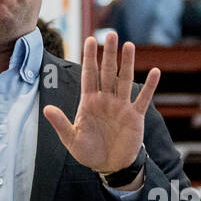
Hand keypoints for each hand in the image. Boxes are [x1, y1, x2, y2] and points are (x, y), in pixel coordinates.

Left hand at [44, 32, 159, 173]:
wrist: (110, 166)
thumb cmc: (88, 152)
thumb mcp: (72, 139)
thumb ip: (61, 124)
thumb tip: (46, 109)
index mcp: (89, 102)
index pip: (89, 75)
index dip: (90, 58)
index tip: (89, 40)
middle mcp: (106, 99)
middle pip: (108, 72)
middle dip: (109, 54)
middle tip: (111, 34)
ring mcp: (121, 106)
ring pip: (124, 80)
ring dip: (127, 63)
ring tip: (129, 45)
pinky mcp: (135, 116)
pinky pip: (143, 98)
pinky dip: (149, 86)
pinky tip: (154, 71)